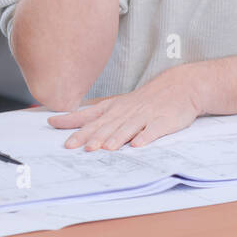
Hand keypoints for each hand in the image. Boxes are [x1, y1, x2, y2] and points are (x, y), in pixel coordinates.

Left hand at [47, 66, 200, 150]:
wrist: (178, 87)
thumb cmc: (142, 101)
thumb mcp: (115, 105)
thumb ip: (90, 116)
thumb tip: (59, 122)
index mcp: (113, 108)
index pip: (91, 118)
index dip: (76, 127)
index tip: (61, 136)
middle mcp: (126, 111)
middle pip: (107, 126)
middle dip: (94, 137)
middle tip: (80, 148)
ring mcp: (145, 116)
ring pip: (128, 128)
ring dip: (116, 138)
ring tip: (106, 148)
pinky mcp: (162, 121)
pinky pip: (153, 130)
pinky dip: (145, 137)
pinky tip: (138, 145)